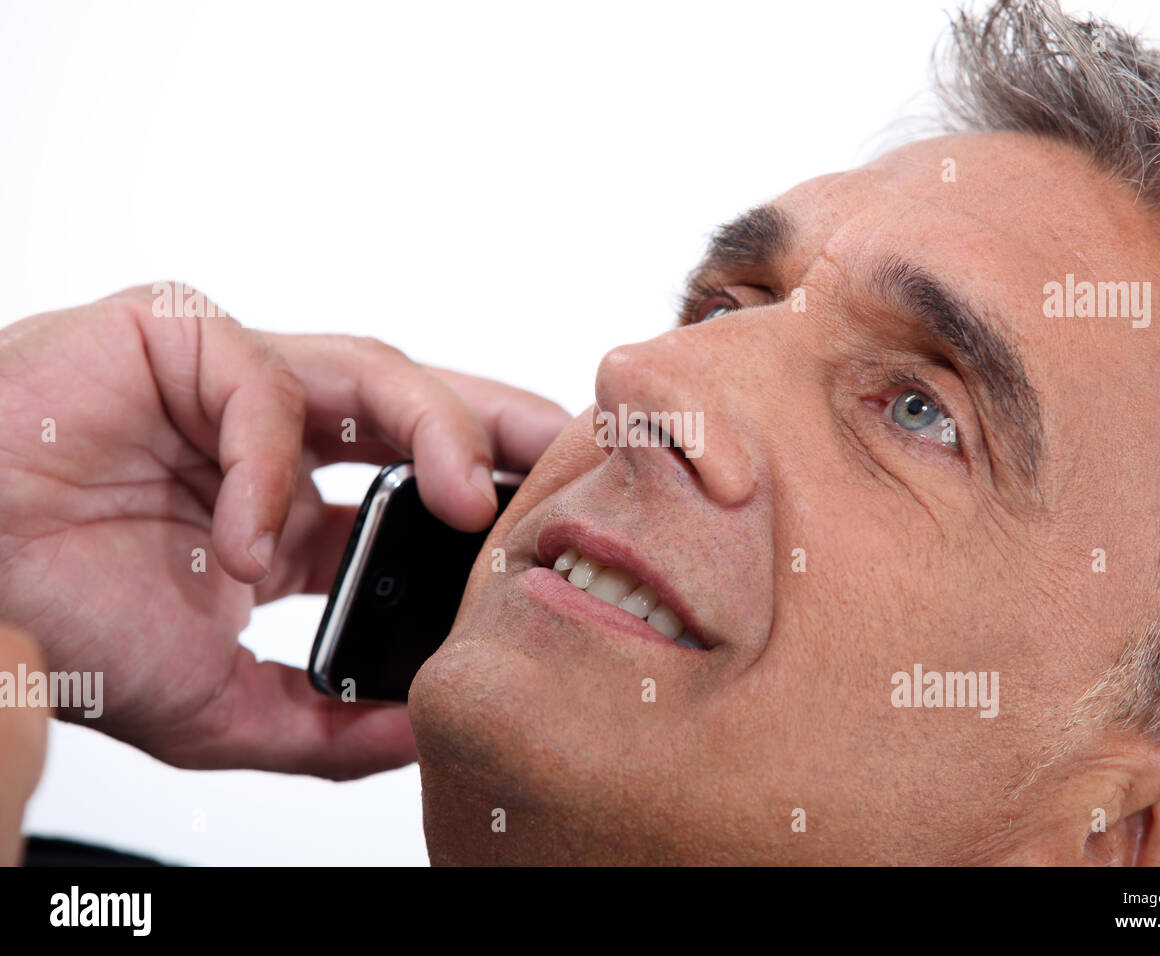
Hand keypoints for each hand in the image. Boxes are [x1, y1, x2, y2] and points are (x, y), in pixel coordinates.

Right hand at [0, 284, 569, 777]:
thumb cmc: (60, 621)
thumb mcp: (215, 703)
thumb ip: (319, 727)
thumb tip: (418, 737)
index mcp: (285, 509)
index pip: (412, 490)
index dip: (484, 500)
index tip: (552, 528)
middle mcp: (272, 436)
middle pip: (420, 411)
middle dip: (503, 429)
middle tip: (573, 464)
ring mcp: (231, 380)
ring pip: (372, 372)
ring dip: (436, 428)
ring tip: (474, 501)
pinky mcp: (180, 334)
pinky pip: (259, 383)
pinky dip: (263, 464)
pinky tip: (244, 541)